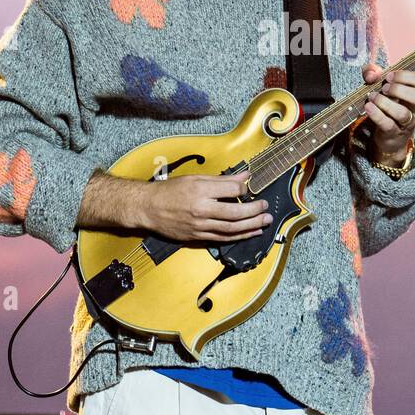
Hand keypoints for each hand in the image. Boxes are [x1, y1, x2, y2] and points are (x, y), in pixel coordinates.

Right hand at [141, 169, 272, 242]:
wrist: (148, 208)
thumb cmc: (170, 191)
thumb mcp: (195, 178)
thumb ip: (222, 179)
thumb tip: (244, 176)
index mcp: (201, 191)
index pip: (232, 191)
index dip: (244, 189)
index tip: (248, 188)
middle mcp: (201, 210)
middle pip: (235, 213)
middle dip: (255, 211)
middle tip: (266, 208)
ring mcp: (199, 226)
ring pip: (231, 229)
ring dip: (252, 226)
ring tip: (265, 222)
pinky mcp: (197, 237)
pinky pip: (222, 238)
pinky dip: (239, 236)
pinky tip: (251, 232)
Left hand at [360, 64, 414, 166]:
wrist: (388, 134)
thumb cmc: (387, 104)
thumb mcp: (379, 84)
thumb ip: (373, 73)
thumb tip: (372, 74)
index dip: (405, 76)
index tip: (389, 76)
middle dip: (399, 89)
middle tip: (384, 88)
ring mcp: (407, 122)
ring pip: (403, 113)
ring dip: (385, 103)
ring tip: (373, 97)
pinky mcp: (394, 133)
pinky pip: (388, 124)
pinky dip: (377, 114)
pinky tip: (368, 106)